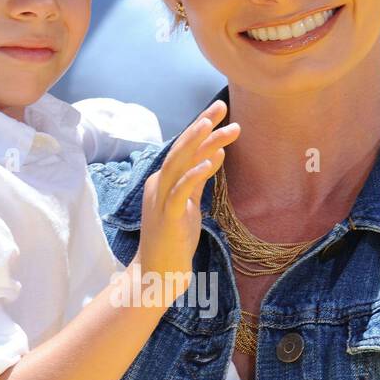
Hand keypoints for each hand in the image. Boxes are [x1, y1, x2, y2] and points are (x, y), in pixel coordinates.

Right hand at [135, 101, 239, 299]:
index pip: (184, 148)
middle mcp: (158, 184)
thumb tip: (215, 153)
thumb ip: (198, 179)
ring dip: (198, 143)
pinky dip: (195, 173)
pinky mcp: (167, 216)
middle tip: (222, 107)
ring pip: (179, 163)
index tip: (221, 111)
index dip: (201, 128)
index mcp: (164, 180)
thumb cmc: (174, 239)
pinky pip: (181, 191)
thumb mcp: (189, 204)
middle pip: (181, 148)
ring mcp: (160, 200)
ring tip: (217, 125)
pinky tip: (212, 160)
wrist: (157, 273)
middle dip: (202, 126)